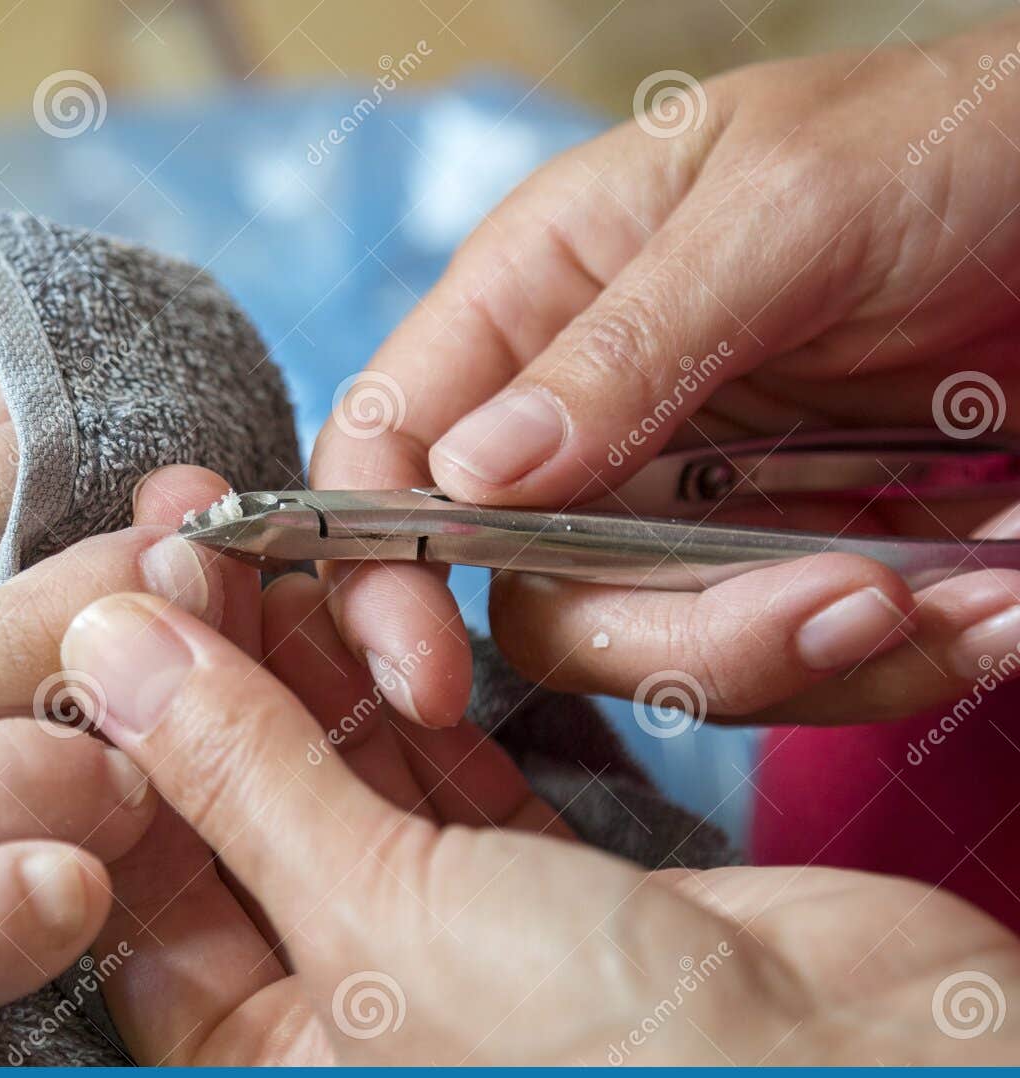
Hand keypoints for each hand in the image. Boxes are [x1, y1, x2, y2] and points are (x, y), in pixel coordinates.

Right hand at [0, 306, 242, 1063]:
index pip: (5, 470)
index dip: (106, 456)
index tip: (175, 465)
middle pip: (68, 608)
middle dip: (162, 591)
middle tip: (204, 593)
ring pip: (42, 773)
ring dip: (110, 770)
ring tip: (129, 779)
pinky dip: (27, 907)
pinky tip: (59, 887)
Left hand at [69, 594, 1019, 1063]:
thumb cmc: (613, 1072)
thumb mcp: (386, 919)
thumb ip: (245, 776)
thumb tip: (111, 650)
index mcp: (264, 1063)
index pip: (142, 872)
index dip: (121, 728)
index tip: (113, 590)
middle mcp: (338, 1013)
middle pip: (235, 810)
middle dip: (208, 670)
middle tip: (181, 527)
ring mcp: (439, 947)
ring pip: (334, 778)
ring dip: (301, 661)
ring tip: (258, 532)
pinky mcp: (532, 889)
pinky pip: (434, 774)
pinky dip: (401, 693)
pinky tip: (359, 602)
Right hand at [314, 16, 1019, 726]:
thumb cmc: (941, 140)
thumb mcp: (784, 214)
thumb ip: (623, 348)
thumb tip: (467, 479)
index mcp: (533, 296)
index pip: (390, 450)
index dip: (379, 571)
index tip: (421, 675)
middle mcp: (585, 413)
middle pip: (535, 594)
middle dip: (679, 637)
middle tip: (841, 604)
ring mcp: (684, 497)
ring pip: (664, 651)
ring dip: (812, 654)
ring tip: (965, 595)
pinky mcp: (784, 550)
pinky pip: (789, 659)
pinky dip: (895, 658)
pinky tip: (992, 599)